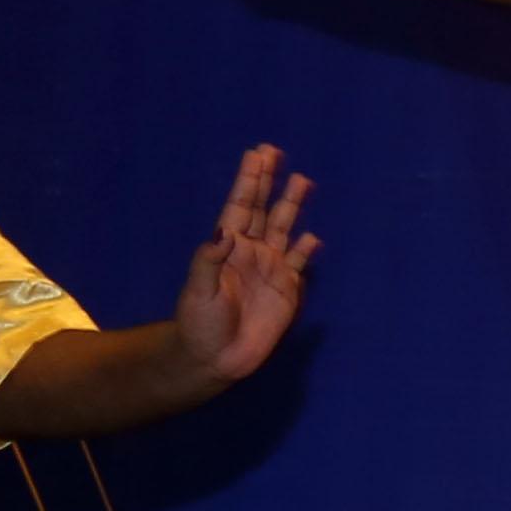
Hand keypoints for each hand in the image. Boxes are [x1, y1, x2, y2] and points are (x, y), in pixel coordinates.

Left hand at [167, 147, 317, 380]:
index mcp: (228, 248)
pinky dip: (307, 251)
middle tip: (274, 151)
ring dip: (293, 205)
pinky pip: (300, 265)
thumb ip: (209, 260)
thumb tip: (225, 229)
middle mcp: (252, 252)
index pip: (241, 207)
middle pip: (265, 210)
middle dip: (269, 181)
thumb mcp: (197, 292)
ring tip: (303, 180)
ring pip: (286, 230)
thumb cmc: (198, 324)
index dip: (249, 181)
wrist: (214, 359)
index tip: (256, 155)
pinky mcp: (288, 291)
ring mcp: (272, 270)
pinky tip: (313, 237)